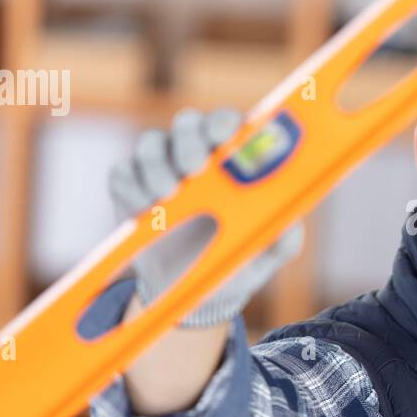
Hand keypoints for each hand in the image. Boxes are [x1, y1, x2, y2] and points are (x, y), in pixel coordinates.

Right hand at [108, 105, 303, 327]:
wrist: (190, 294)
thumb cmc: (235, 264)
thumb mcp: (263, 257)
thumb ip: (282, 241)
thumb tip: (292, 225)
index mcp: (232, 161)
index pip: (230, 124)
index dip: (227, 122)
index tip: (227, 136)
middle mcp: (196, 154)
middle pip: (189, 123)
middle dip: (190, 139)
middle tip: (194, 167)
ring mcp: (160, 167)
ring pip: (152, 142)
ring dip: (157, 163)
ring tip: (166, 195)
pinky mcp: (129, 187)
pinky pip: (124, 172)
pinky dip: (132, 186)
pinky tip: (143, 210)